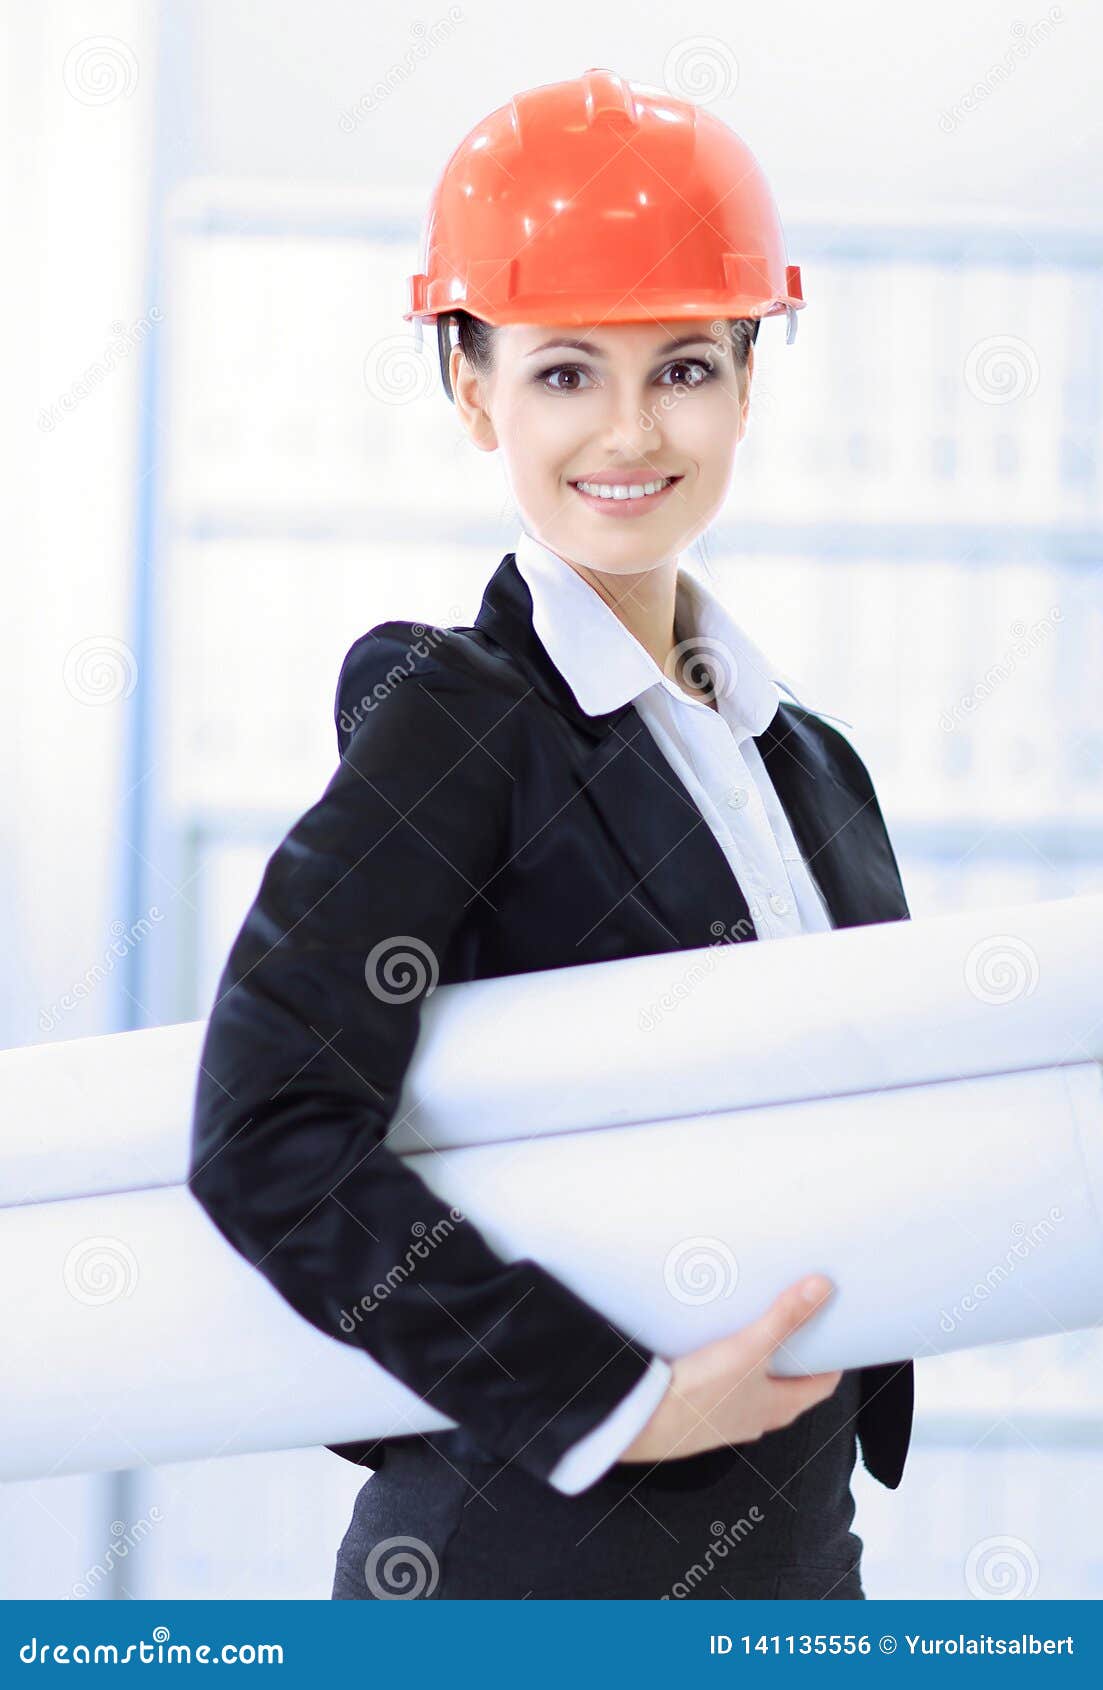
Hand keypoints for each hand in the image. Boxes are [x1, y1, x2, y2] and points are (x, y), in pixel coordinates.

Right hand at [618, 1275, 841, 1464]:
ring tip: (752, 1325)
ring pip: (756, 1383)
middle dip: (793, 1351)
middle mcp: (759, 1416)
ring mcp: (730, 1415)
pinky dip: (728, 1364)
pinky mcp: (703, 1410)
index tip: (833, 1331)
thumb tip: (821, 1289)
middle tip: (792, 1319)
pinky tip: (713, 1346)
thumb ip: (785, 1318)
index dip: (832, 1356)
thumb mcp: (749, 1350)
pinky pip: (725, 1384)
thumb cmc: (700, 1397)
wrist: (645, 1421)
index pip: (823, 1383)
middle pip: (789, 1381)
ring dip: (758, 1358)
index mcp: (781, 1407)